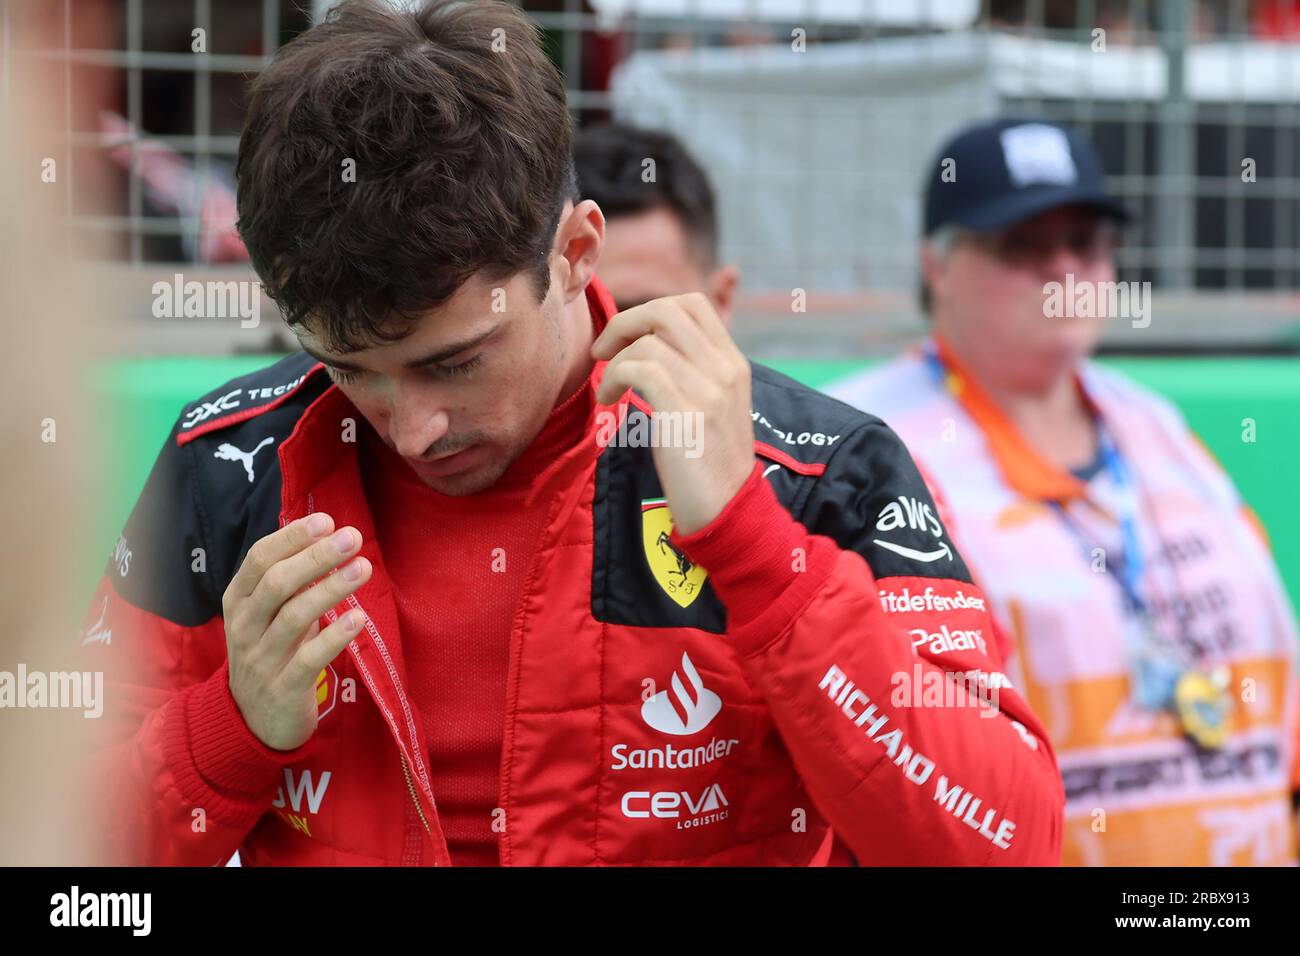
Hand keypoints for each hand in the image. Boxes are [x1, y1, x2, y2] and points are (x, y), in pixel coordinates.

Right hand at [222, 513, 371, 749]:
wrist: (252, 722)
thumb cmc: (270, 652)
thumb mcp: (267, 614)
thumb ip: (288, 580)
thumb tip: (324, 534)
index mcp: (238, 601)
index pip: (259, 560)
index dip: (292, 538)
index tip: (327, 521)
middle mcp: (244, 627)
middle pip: (277, 583)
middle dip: (316, 557)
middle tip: (352, 538)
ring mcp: (262, 659)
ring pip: (294, 617)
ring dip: (330, 589)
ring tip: (362, 568)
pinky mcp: (283, 688)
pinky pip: (308, 659)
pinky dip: (334, 637)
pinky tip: (359, 619)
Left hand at [592, 292, 754, 534]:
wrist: (729, 513)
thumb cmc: (710, 465)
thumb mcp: (714, 408)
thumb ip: (694, 375)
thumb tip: (649, 348)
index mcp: (732, 364)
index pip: (693, 305)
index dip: (649, 311)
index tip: (628, 338)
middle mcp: (724, 370)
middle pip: (667, 311)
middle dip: (624, 323)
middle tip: (604, 351)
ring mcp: (709, 392)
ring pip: (648, 341)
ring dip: (614, 360)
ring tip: (608, 388)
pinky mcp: (687, 416)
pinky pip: (640, 369)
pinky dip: (614, 377)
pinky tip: (609, 399)